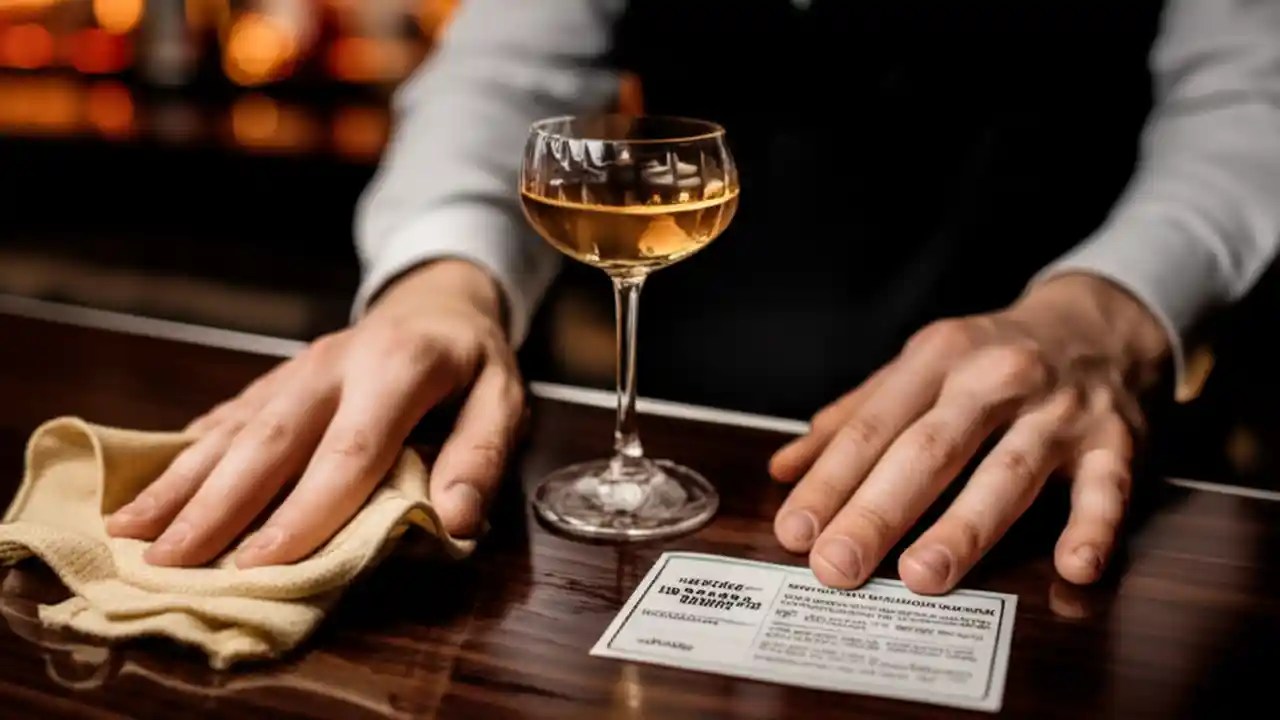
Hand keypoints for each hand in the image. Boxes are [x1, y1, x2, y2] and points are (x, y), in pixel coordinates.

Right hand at [106, 260, 522, 567]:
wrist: (437, 299)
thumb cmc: (473, 362)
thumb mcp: (504, 400)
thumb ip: (481, 457)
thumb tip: (456, 521)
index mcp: (397, 371)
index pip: (349, 452)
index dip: (306, 511)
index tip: (260, 564)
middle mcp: (334, 366)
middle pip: (270, 441)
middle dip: (215, 505)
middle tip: (166, 562)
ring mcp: (297, 369)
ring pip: (233, 428)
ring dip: (180, 481)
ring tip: (128, 530)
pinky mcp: (276, 378)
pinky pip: (226, 415)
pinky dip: (185, 451)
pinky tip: (150, 485)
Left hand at [769, 274, 1170, 593]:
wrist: (1100, 320)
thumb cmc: (990, 355)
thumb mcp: (919, 368)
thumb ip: (852, 418)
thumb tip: (784, 469)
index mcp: (936, 358)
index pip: (873, 427)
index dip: (830, 480)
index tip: (795, 530)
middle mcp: (995, 378)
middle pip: (928, 450)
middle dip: (877, 510)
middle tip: (836, 565)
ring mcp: (1059, 410)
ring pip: (1006, 472)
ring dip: (965, 526)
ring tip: (923, 574)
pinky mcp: (1115, 441)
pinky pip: (1105, 488)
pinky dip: (1094, 526)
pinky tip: (1073, 567)